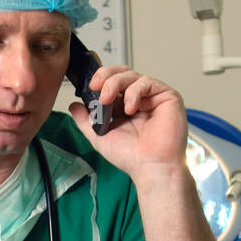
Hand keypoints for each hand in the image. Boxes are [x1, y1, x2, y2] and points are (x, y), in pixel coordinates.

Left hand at [67, 65, 188, 179]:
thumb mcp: (99, 136)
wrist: (150, 166)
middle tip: (95, 86)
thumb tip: (73, 105)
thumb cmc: (131, 156)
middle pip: (122, 73)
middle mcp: (139, 99)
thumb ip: (85, 120)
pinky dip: (133, 92)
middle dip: (105, 76)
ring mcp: (153, 97)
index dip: (100, 78)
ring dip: (115, 84)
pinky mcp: (167, 96)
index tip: (89, 84)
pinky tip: (129, 109)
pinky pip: (147, 83)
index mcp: (124, 106)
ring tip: (107, 100)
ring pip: (132, 75)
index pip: (112, 82)